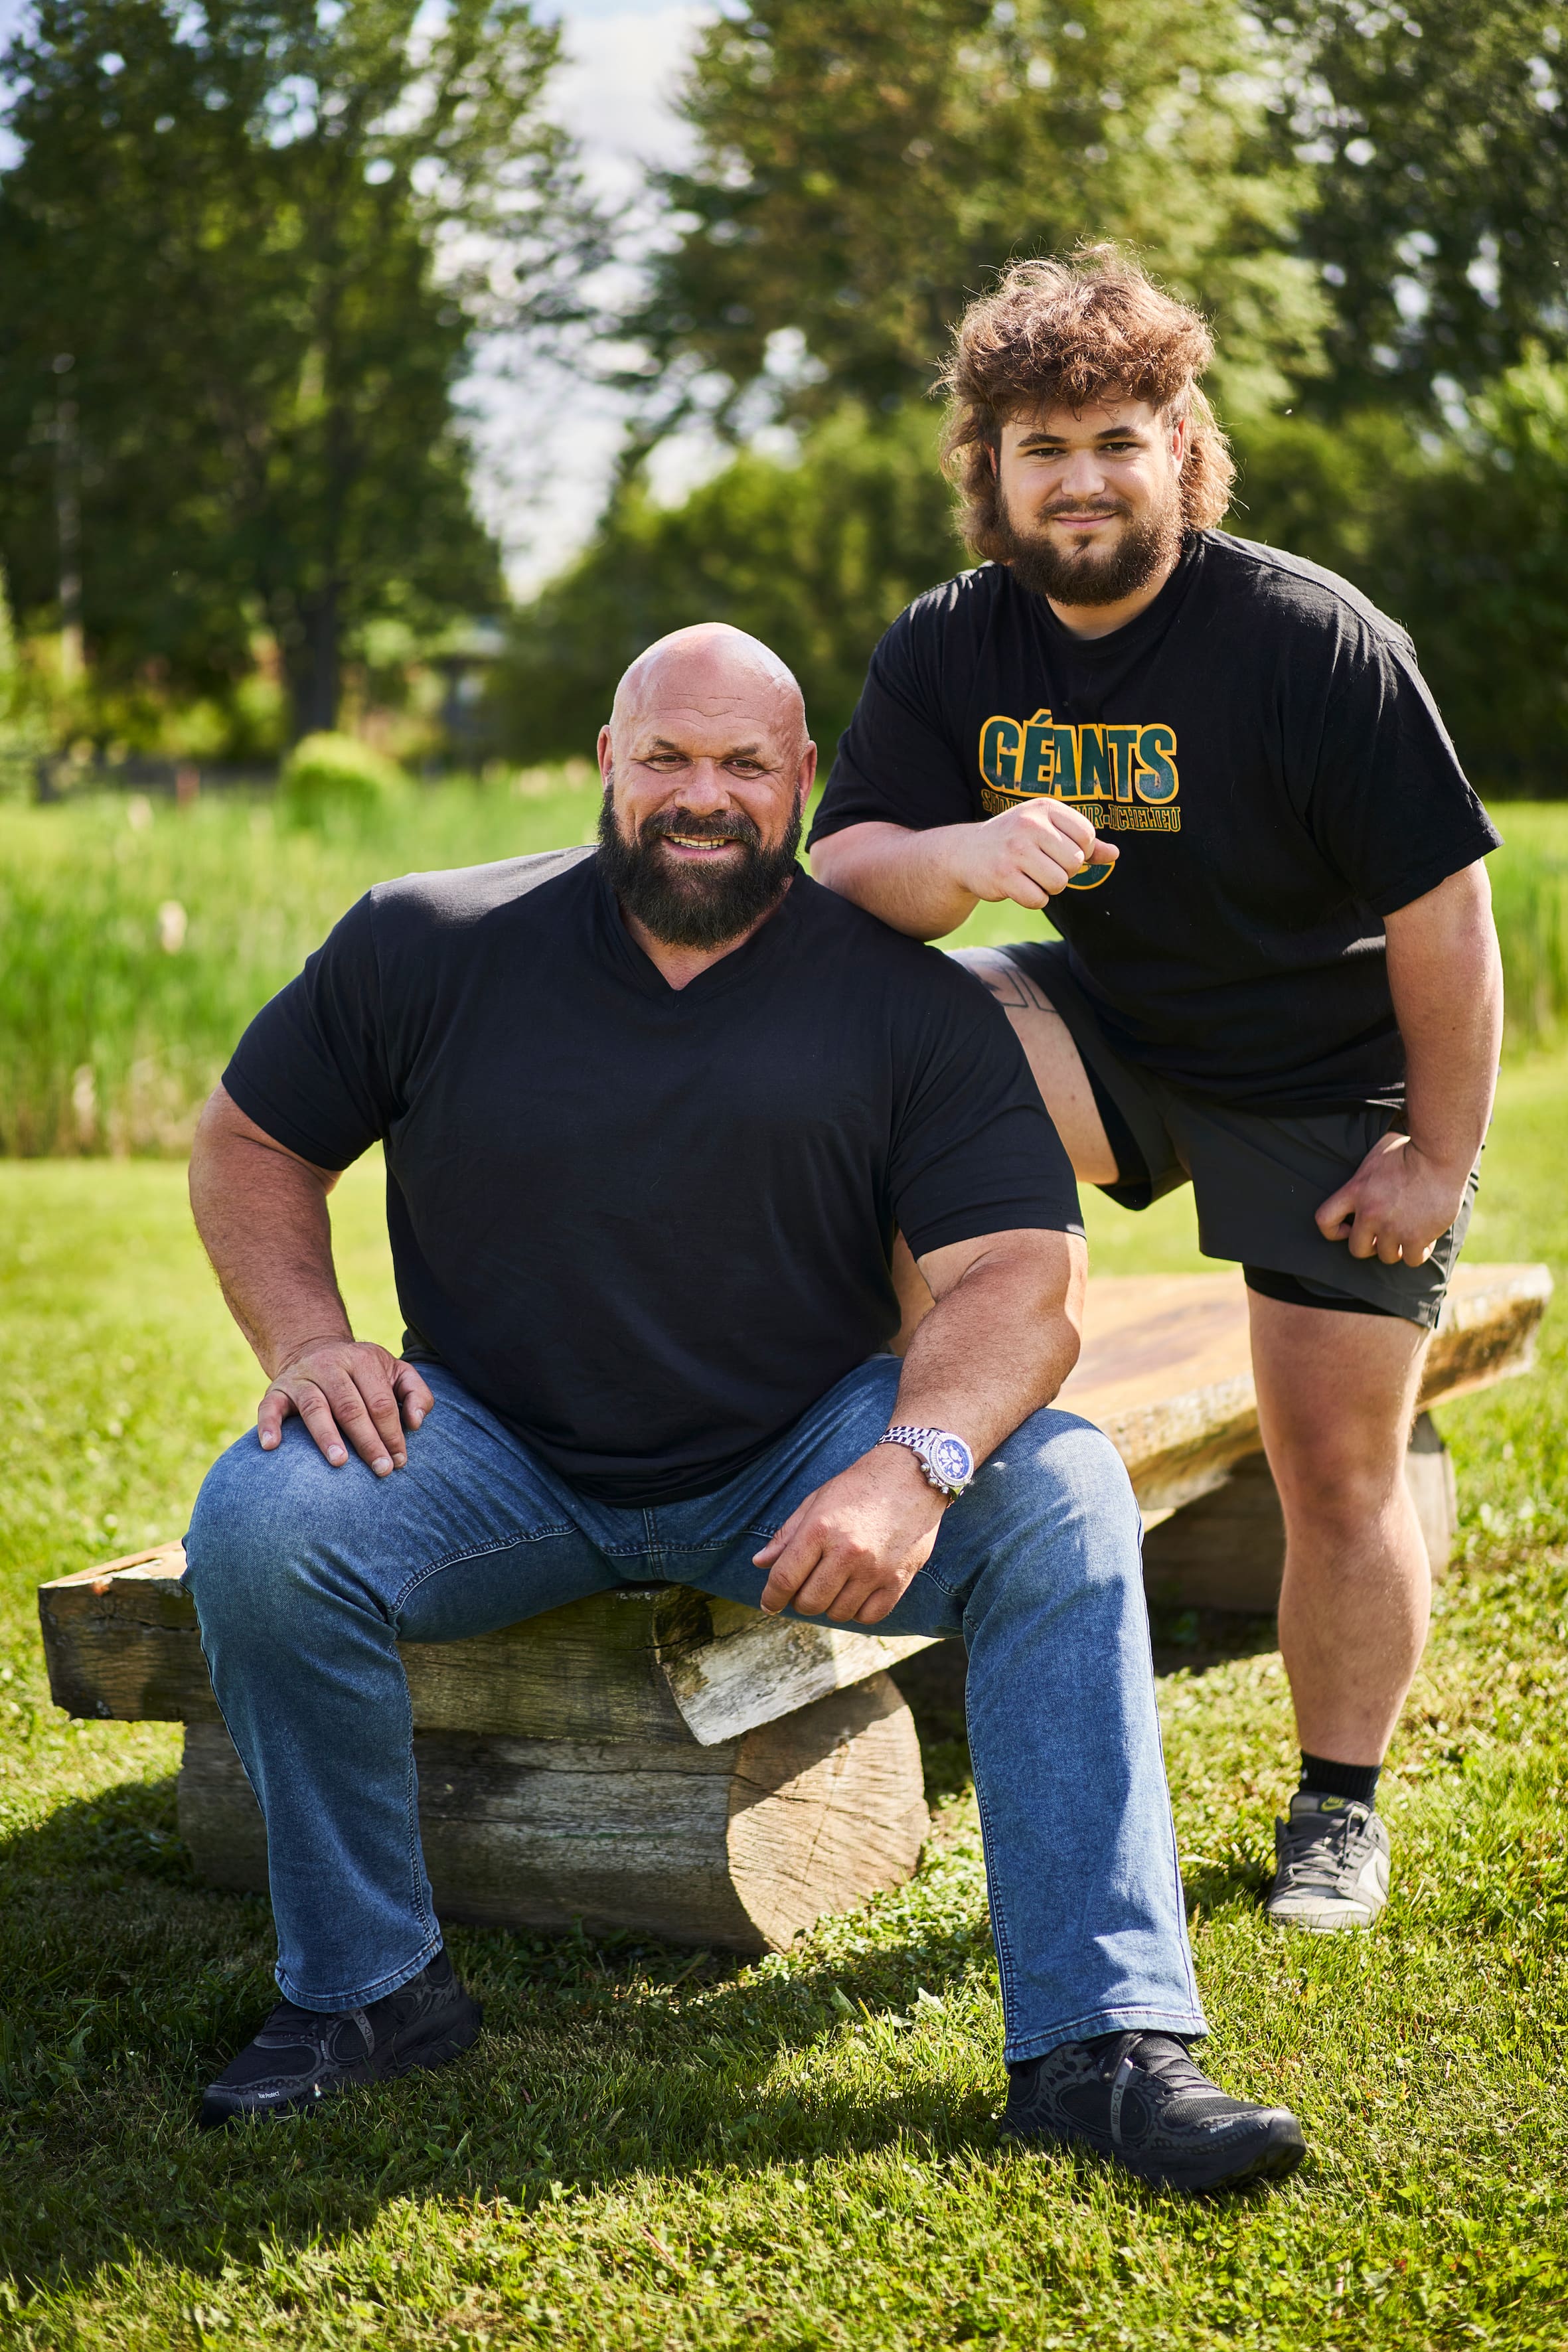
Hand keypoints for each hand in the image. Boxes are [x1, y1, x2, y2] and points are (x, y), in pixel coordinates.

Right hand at [258, 1338, 434, 1473]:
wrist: (316, 1349)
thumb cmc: (365, 1373)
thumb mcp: (397, 1371)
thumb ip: (416, 1393)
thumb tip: (415, 1423)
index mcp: (362, 1360)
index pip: (380, 1402)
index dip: (391, 1433)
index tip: (399, 1461)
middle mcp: (330, 1365)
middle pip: (350, 1408)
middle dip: (367, 1442)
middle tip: (381, 1470)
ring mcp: (302, 1377)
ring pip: (315, 1408)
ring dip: (327, 1437)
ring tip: (340, 1463)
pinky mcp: (277, 1390)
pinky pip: (269, 1407)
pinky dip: (268, 1426)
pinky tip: (271, 1446)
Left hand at [752, 1444, 947, 1625]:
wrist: (912, 1475)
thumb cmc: (860, 1486)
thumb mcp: (817, 1500)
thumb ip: (787, 1534)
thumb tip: (760, 1562)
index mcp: (820, 1529)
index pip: (784, 1579)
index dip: (771, 1598)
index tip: (768, 1604)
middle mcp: (846, 1552)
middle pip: (809, 1602)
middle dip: (800, 1600)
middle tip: (806, 1588)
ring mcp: (875, 1569)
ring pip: (838, 1613)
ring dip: (830, 1605)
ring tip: (835, 1585)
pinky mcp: (899, 1579)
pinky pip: (869, 1615)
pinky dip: (858, 1611)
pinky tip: (857, 1593)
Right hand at [949, 798, 1117, 907]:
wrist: (966, 852)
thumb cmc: (1016, 840)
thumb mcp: (1048, 831)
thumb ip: (1084, 843)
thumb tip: (1115, 855)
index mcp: (1045, 808)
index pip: (1087, 836)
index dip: (1080, 851)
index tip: (1058, 851)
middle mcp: (1029, 824)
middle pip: (1075, 862)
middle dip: (1063, 871)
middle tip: (1040, 865)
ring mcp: (1015, 850)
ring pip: (1059, 883)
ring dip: (1049, 887)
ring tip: (1030, 875)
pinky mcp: (1003, 876)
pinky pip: (1039, 900)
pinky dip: (1033, 899)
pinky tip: (1018, 886)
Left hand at [1315, 1132, 1469, 1265]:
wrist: (1440, 1155)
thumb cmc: (1412, 1148)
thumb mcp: (1379, 1151)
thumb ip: (1368, 1170)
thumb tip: (1368, 1173)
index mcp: (1355, 1191)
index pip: (1324, 1221)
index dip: (1334, 1231)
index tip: (1348, 1228)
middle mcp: (1369, 1213)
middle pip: (1357, 1249)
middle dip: (1370, 1246)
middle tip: (1384, 1236)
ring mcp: (1392, 1227)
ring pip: (1387, 1256)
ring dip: (1397, 1249)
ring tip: (1408, 1234)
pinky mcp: (1416, 1236)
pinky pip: (1412, 1259)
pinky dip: (1419, 1253)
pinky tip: (1425, 1240)